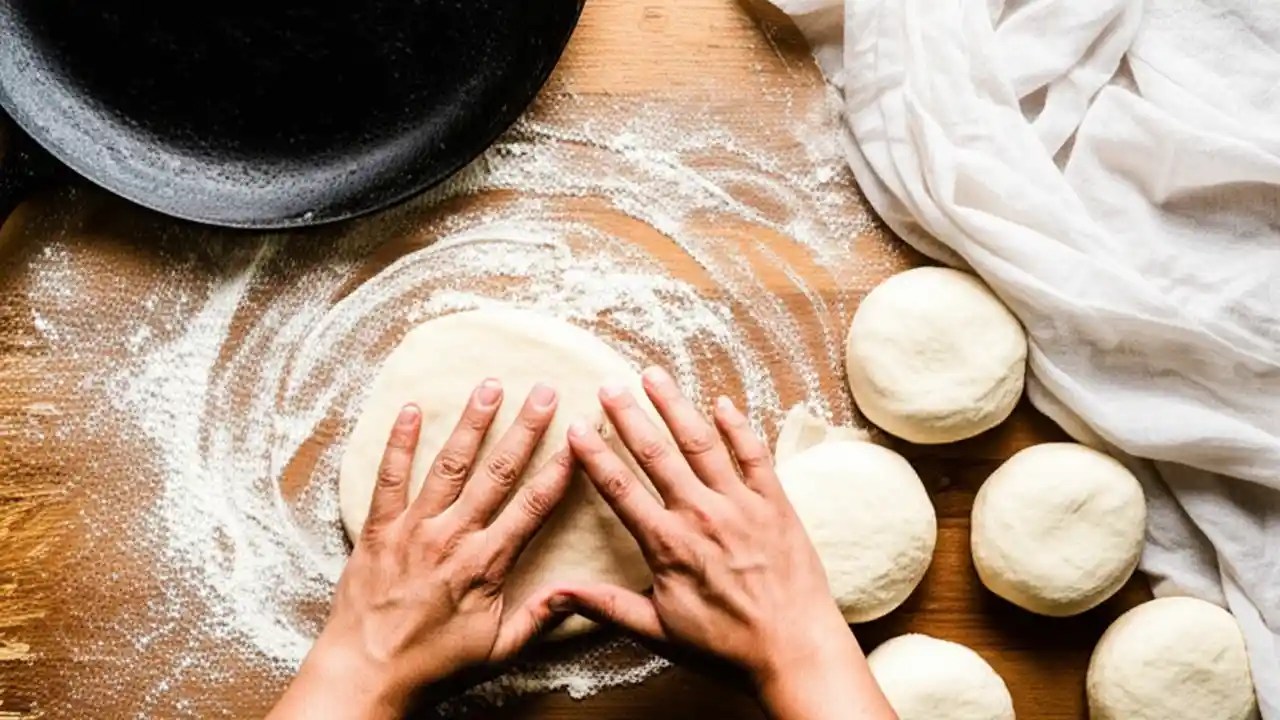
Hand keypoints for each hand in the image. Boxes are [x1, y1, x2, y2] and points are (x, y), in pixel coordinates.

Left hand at [268, 381, 574, 719]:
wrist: (365, 676)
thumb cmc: (433, 668)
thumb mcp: (497, 652)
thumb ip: (539, 619)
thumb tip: (576, 593)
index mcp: (487, 564)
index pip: (535, 506)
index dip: (561, 469)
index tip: (580, 437)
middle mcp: (453, 537)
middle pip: (498, 472)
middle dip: (524, 428)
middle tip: (542, 391)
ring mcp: (413, 529)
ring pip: (449, 465)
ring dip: (471, 423)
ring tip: (489, 386)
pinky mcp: (378, 530)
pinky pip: (389, 478)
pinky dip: (399, 443)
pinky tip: (410, 410)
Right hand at [558, 367, 895, 719]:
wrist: (794, 650)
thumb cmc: (726, 647)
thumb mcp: (658, 631)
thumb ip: (606, 606)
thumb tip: (554, 596)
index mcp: (668, 544)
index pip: (620, 489)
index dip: (594, 455)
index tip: (575, 427)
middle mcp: (702, 515)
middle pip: (656, 453)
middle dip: (629, 415)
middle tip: (609, 384)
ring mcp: (741, 504)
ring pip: (702, 442)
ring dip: (676, 405)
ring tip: (654, 375)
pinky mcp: (775, 503)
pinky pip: (754, 454)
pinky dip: (737, 426)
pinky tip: (721, 402)